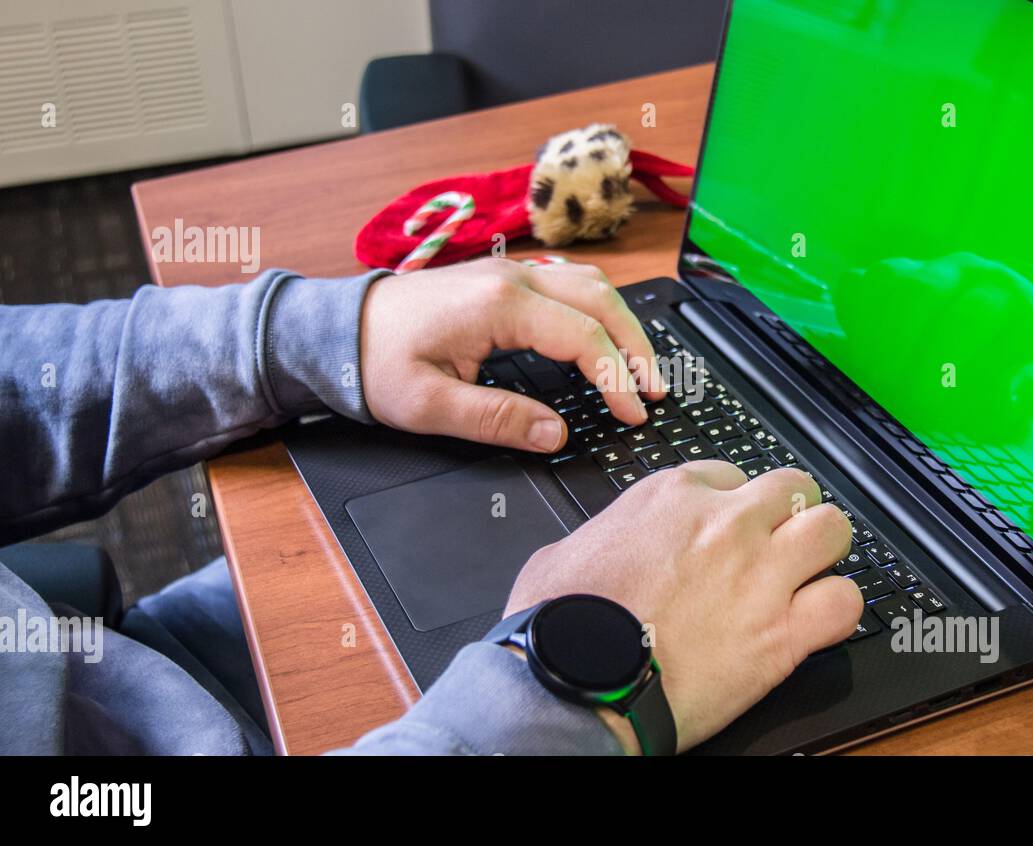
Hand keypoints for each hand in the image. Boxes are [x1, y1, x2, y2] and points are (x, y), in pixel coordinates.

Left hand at [359, 258, 664, 450]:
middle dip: (637, 347)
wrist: (337, 328)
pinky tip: (607, 336)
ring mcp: (508, 272)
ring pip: (590, 284)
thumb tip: (555, 436)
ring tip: (642, 366)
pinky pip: (569, 282)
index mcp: (498, 306)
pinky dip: (599, 309)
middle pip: (601, 301)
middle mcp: (511, 278)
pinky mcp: (502, 279)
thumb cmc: (374, 363)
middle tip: (656, 392)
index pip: (583, 337)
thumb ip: (497, 420)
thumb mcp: (429, 406)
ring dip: (623, 323)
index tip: (632, 414)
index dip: (616, 378)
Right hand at [505, 462, 863, 752]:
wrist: (577, 684)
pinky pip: (845, 602)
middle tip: (775, 544)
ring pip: (833, 529)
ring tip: (807, 575)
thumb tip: (611, 546)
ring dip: (823, 552)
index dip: (730, 504)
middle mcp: (726, 525)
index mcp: (672, 497)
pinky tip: (816, 622)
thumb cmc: (562, 626)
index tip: (723, 530)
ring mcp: (760, 575)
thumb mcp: (564, 552)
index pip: (730, 474)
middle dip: (789, 514)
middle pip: (794, 488)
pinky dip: (836, 611)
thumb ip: (606, 533)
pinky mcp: (782, 633)